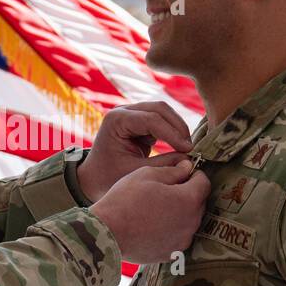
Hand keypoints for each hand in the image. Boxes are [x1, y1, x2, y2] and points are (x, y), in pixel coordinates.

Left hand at [76, 102, 192, 202]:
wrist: (94, 177)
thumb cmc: (109, 176)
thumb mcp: (136, 172)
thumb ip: (162, 164)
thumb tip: (189, 159)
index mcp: (116, 120)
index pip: (150, 119)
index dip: (172, 133)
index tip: (188, 149)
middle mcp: (123, 111)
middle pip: (159, 108)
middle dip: (178, 127)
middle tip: (191, 148)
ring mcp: (132, 113)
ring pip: (163, 112)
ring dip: (177, 128)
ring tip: (187, 149)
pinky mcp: (140, 120)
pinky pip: (162, 120)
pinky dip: (172, 131)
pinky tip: (180, 147)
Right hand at [91, 159, 209, 263]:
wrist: (107, 234)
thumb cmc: (125, 200)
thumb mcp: (147, 175)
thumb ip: (173, 170)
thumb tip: (188, 167)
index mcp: (189, 200)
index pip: (204, 182)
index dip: (193, 174)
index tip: (181, 173)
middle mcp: (191, 223)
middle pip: (198, 203)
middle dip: (186, 194)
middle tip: (163, 191)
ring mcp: (182, 241)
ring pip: (188, 221)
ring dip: (179, 213)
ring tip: (155, 209)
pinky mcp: (172, 254)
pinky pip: (177, 237)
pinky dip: (170, 230)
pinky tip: (151, 226)